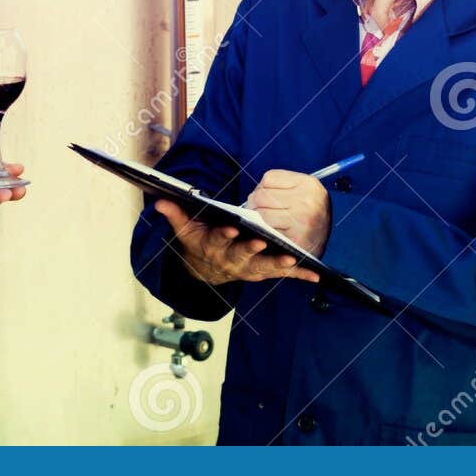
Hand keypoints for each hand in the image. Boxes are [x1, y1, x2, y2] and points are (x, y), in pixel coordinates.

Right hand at [153, 199, 319, 285]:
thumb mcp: (185, 230)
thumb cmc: (199, 242)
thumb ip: (175, 215)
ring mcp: (249, 268)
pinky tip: (315, 273)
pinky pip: (282, 274)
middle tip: (261, 242)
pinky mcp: (263, 272)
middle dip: (251, 249)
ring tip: (291, 259)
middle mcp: (231, 260)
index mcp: (213, 246)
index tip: (230, 227)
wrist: (207, 270)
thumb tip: (160, 201)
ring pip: (264, 267)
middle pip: (241, 255)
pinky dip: (299, 274)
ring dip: (278, 264)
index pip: (217, 240)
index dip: (223, 234)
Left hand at [247, 169, 330, 256]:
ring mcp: (302, 220)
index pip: (268, 179)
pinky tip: (271, 234)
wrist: (325, 249)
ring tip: (266, 224)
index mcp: (308, 184)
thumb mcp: (303, 193)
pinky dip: (264, 232)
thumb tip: (252, 195)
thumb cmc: (308, 217)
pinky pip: (267, 230)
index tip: (265, 198)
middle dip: (255, 204)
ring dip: (257, 220)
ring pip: (261, 213)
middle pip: (261, 196)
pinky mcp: (297, 239)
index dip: (262, 188)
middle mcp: (307, 200)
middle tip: (259, 213)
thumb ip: (280, 187)